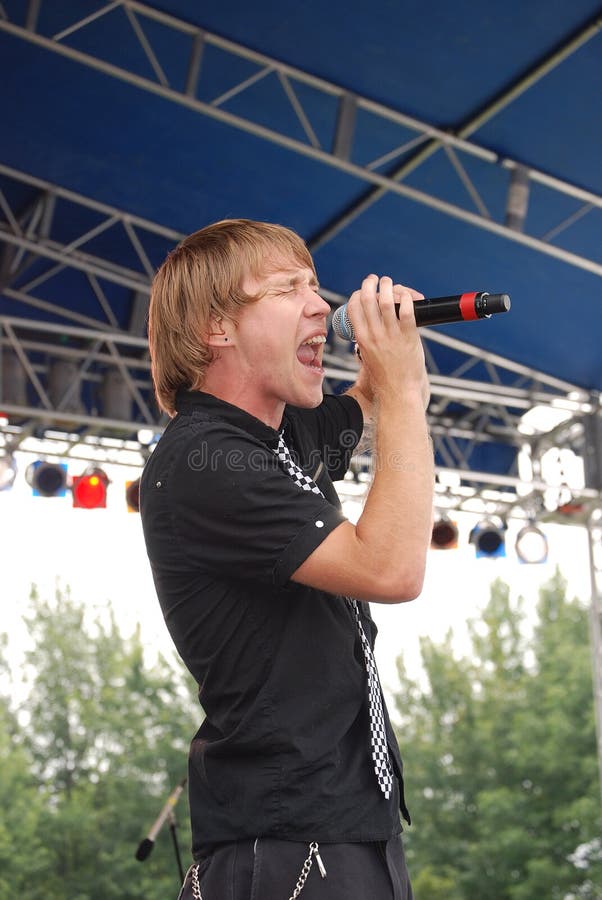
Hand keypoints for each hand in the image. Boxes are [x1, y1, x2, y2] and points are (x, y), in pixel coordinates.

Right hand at [347, 275, 428, 404]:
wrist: (399, 392)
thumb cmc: (384, 379)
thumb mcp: (367, 358)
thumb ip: (364, 343)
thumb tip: (362, 334)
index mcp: (362, 339)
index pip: (353, 308)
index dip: (356, 295)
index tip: (362, 291)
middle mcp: (374, 335)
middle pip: (367, 299)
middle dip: (370, 284)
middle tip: (375, 280)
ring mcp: (392, 335)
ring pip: (387, 300)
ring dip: (388, 286)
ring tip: (390, 283)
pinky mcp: (409, 336)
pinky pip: (407, 310)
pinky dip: (406, 298)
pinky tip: (407, 296)